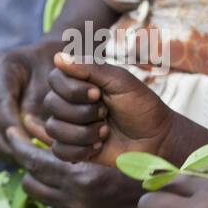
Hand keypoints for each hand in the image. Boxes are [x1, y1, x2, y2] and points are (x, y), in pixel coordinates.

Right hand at [0, 39, 62, 162]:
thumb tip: (36, 139)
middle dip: (4, 147)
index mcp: (0, 66)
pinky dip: (2, 150)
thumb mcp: (57, 82)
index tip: (31, 148)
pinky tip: (21, 158)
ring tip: (25, 164)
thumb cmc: (58, 67)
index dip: (13, 130)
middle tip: (27, 163)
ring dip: (2, 152)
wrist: (50, 59)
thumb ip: (44, 107)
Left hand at [4, 124, 140, 207]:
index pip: (31, 160)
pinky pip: (56, 207)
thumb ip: (67, 138)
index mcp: (77, 177)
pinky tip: (70, 185)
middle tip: (29, 150)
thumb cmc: (133, 167)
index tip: (10, 131)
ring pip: (40, 195)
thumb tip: (33, 123)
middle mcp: (72, 200)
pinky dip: (58, 195)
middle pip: (30, 180)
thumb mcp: (100, 148)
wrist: (156, 203)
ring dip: (41, 181)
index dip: (17, 144)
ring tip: (49, 168)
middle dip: (28, 165)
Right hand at [43, 54, 174, 166]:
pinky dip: (80, 151)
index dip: (74, 90)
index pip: (55, 79)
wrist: (156, 139)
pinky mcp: (72, 149)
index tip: (98, 93)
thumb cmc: (141, 105)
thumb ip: (89, 68)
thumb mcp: (119, 81)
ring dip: (83, 133)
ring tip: (105, 131)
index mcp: (80, 81)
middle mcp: (70, 102)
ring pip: (53, 129)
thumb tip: (58, 57)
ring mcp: (70, 126)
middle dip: (83, 112)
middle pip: (51, 104)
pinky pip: (58, 151)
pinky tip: (98, 146)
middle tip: (106, 113)